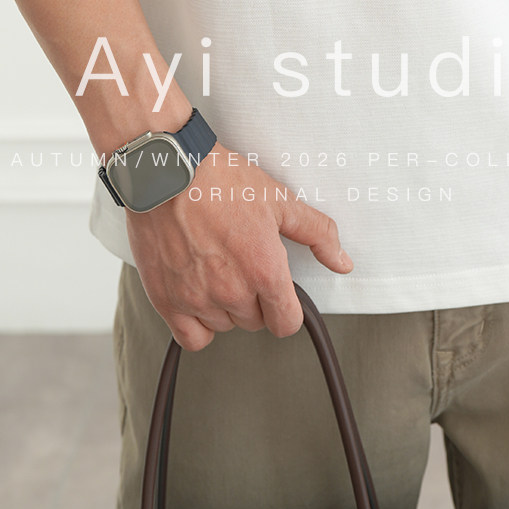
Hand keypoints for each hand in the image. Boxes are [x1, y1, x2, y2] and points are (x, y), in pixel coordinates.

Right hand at [124, 144, 352, 350]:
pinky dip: (198, 325)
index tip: (279, 293)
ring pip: (225, 326)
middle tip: (243, 265)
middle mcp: (232, 291)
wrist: (167, 171)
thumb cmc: (220, 180)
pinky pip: (191, 338)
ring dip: (226, 308)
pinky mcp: (166, 300)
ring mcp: (197, 298)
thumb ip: (317, 234)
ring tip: (218, 270)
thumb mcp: (279, 200)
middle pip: (256, 322)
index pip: (287, 323)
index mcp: (264, 270)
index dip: (288, 309)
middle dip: (256, 300)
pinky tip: (199, 298)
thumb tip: (342, 261)